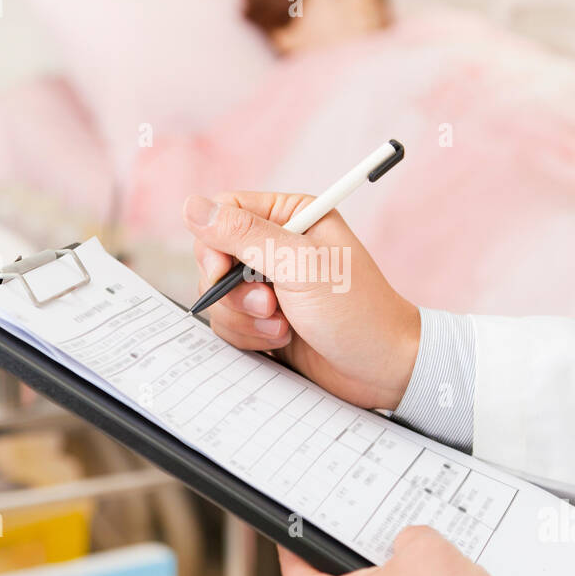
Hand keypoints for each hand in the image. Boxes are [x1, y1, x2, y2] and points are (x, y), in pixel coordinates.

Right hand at [183, 191, 419, 410]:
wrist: (382, 369)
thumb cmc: (356, 312)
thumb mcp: (299, 265)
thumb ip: (243, 235)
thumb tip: (192, 206)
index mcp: (291, 214)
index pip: (224, 211)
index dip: (214, 243)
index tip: (222, 272)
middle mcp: (278, 245)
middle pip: (214, 256)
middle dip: (233, 290)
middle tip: (269, 304)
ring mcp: (270, 284)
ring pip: (219, 294)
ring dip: (245, 317)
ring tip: (284, 326)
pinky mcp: (265, 317)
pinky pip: (230, 322)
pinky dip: (250, 335)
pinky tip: (283, 339)